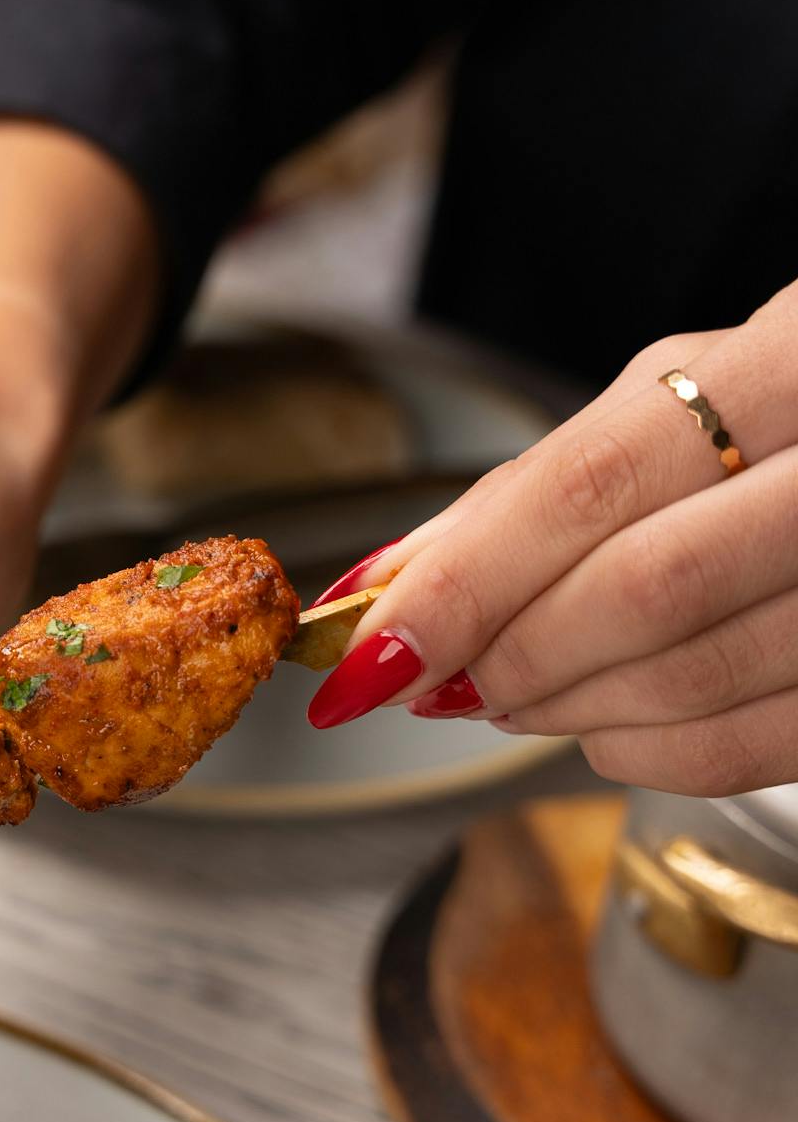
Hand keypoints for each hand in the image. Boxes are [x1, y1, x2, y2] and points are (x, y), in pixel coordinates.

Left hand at [308, 277, 797, 795]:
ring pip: (691, 679)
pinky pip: (746, 748)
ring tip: (501, 693)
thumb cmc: (794, 408)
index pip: (588, 487)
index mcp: (792, 368)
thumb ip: (539, 482)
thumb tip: (393, 578)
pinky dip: (643, 752)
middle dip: (503, 653)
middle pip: (640, 593)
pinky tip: (598, 725)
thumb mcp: (678, 396)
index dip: (462, 582)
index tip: (366, 649)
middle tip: (426, 677)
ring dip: (560, 706)